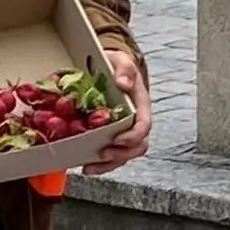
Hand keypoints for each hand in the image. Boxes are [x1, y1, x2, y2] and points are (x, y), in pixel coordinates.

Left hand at [86, 43, 151, 173]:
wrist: (107, 69)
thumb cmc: (116, 67)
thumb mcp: (121, 61)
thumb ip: (125, 69)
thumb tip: (123, 83)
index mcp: (141, 106)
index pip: (144, 126)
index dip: (132, 136)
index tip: (117, 139)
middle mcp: (134, 122)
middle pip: (137, 146)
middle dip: (120, 155)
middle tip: (101, 155)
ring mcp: (123, 131)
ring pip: (124, 155)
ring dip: (108, 164)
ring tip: (90, 167)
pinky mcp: (110, 136)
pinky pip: (110, 155)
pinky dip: (100, 164)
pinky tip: (86, 166)